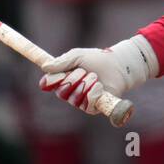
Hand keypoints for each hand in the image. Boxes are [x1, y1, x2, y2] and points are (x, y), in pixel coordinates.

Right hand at [39, 35, 156, 114]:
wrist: (118, 66)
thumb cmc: (97, 59)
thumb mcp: (78, 56)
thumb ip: (62, 62)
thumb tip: (45, 67)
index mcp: (63, 78)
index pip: (48, 84)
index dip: (50, 81)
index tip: (57, 76)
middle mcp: (69, 91)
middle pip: (61, 93)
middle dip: (72, 80)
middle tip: (84, 71)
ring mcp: (80, 101)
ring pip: (74, 99)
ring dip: (85, 85)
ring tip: (94, 76)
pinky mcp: (93, 108)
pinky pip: (87, 105)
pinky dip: (93, 94)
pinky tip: (100, 86)